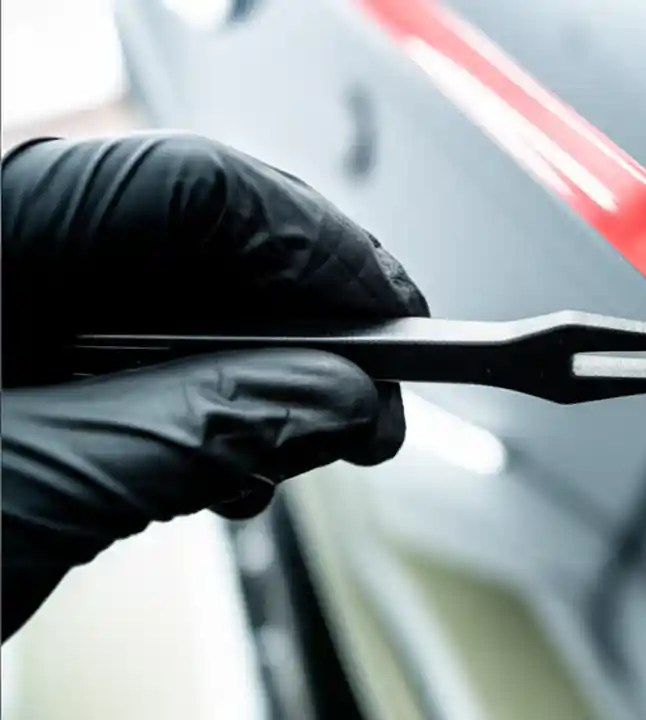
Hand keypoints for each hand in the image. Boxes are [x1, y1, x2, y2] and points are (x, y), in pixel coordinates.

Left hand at [1, 133, 429, 639]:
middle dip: (308, 322)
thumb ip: (203, 431)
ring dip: (267, 373)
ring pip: (188, 298)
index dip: (322, 251)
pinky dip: (210, 404)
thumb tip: (341, 399)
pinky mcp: (24, 351)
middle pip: (206, 240)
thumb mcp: (35, 488)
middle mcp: (9, 243)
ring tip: (308, 441)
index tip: (402, 328)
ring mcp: (15, 295)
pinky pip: (148, 349)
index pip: (202, 191)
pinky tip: (232, 453)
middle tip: (373, 402)